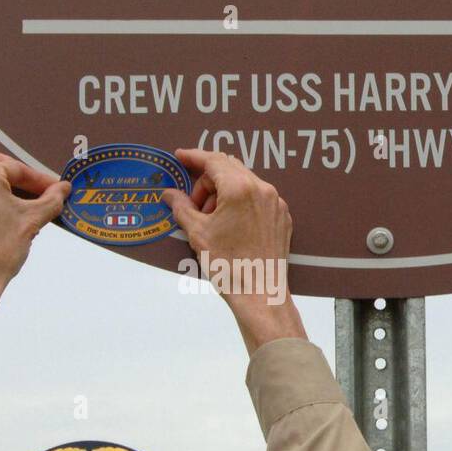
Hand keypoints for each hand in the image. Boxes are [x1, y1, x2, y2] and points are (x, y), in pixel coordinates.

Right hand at [161, 148, 306, 354]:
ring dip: (223, 193)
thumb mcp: (197, 233)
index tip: (180, 157)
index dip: (193, 156)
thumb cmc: (229, 265)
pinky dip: (240, 203)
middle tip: (192, 204)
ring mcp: (275, 203)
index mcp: (240, 189)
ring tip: (211, 220)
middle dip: (206, 181)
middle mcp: (262, 190)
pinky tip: (229, 226)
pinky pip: (257, 198)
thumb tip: (169, 194)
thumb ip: (181, 207)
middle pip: (228, 168)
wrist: (260, 294)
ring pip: (244, 183)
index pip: (213, 160)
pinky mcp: (282, 217)